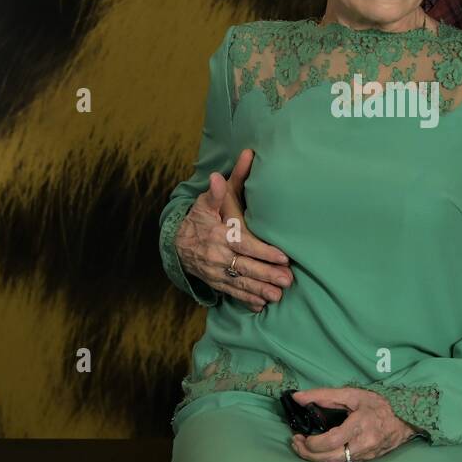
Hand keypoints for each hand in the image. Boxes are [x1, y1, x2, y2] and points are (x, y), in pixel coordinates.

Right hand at [173, 148, 292, 311]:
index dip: (263, 251)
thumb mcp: (208, 200)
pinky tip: (260, 305)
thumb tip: (245, 156)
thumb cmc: (200, 218)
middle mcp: (216, 255)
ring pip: (239, 283)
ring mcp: (214, 271)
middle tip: (287, 280)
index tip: (282, 256)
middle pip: (244, 267)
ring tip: (277, 296)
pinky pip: (231, 293)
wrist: (174, 242)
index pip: (244, 244)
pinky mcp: (214, 282)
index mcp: (219, 234)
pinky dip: (246, 299)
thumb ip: (226, 183)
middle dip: (266, 275)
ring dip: (259, 290)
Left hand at [287, 387, 419, 461]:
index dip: (313, 443)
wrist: (404, 420)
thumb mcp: (352, 394)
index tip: (301, 436)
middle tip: (296, 443)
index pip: (332, 440)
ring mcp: (365, 455)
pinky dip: (328, 458)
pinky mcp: (366, 461)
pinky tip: (320, 451)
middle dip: (309, 454)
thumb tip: (298, 397)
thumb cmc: (378, 405)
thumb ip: (324, 395)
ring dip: (316, 458)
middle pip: (331, 458)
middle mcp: (363, 444)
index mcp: (360, 426)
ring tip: (303, 447)